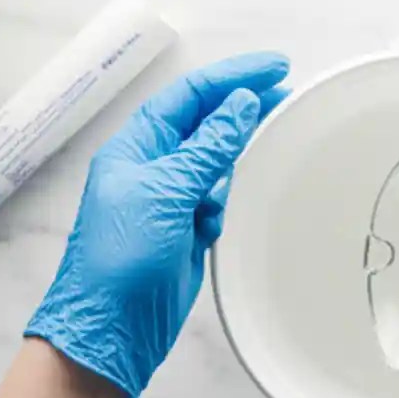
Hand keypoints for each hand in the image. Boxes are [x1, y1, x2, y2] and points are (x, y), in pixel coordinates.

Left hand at [26, 53, 289, 397]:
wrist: (111, 329)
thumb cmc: (120, 259)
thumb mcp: (164, 191)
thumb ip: (206, 148)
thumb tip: (241, 106)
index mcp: (136, 147)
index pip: (190, 96)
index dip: (232, 78)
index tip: (274, 68)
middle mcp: (152, 168)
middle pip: (205, 122)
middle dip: (243, 106)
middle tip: (287, 92)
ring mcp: (169, 201)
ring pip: (214, 161)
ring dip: (239, 151)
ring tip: (273, 138)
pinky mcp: (185, 232)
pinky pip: (218, 201)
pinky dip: (229, 200)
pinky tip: (235, 206)